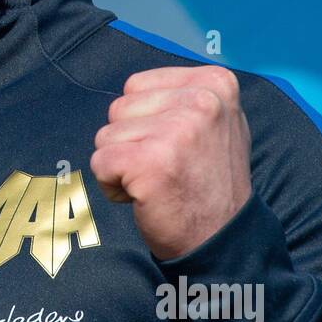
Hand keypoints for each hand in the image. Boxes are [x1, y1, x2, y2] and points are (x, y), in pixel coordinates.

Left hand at [90, 65, 251, 260]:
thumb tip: (136, 88)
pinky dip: (112, 185)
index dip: (144, 120)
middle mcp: (201, 101)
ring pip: (106, 135)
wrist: (221, 238)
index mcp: (216, 83)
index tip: (174, 147)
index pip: (137, 85)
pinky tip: (143, 196)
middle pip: (118, 108)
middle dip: (129, 142)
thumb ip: (182, 97)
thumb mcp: (217, 123)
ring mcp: (177, 130)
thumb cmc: (209, 183)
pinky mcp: (151, 162)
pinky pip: (100, 162)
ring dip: (121, 164)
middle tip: (164, 168)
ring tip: (156, 181)